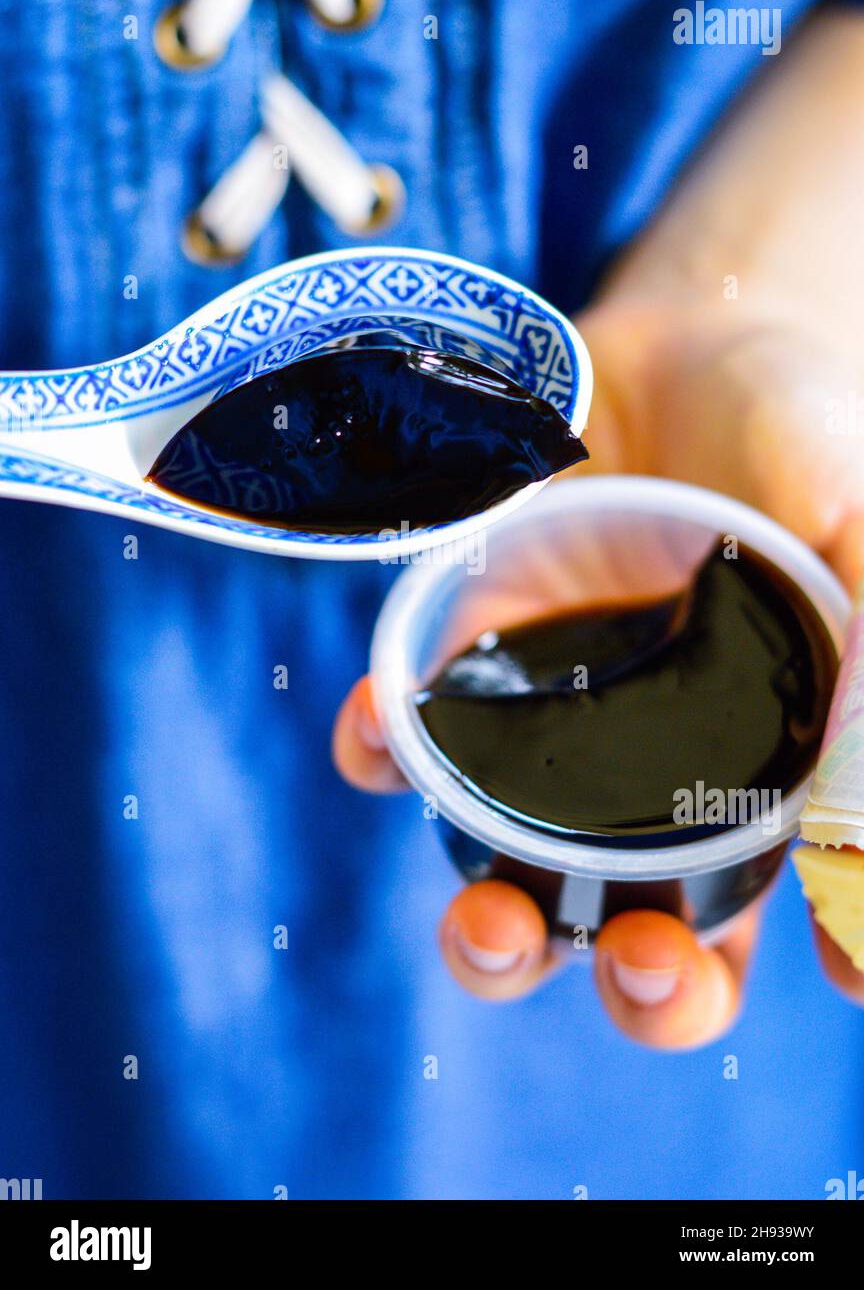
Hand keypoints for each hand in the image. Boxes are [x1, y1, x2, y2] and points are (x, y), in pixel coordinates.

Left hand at [332, 295, 863, 1047]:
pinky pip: (407, 741)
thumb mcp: (859, 532)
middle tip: (643, 961)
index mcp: (760, 777)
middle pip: (649, 941)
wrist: (698, 335)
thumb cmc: (805, 438)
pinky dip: (384, 753)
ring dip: (493, 940)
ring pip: (512, 883)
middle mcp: (655, 782)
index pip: (764, 925)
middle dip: (648, 993)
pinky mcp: (472, 662)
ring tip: (491, 923)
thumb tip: (861, 832)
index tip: (788, 972)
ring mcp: (556, 731)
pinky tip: (386, 729)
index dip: (760, 973)